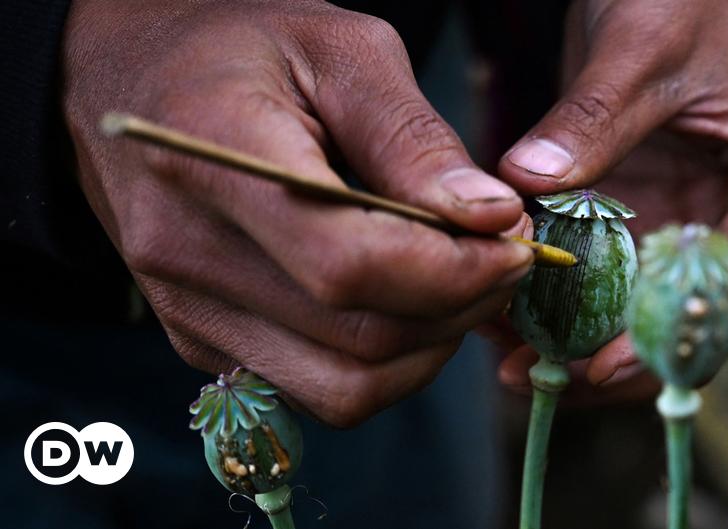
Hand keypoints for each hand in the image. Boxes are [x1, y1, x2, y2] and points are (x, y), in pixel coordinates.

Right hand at [63, 0, 531, 426]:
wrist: (132, 80)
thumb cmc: (243, 49)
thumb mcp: (341, 52)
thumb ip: (413, 140)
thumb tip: (492, 219)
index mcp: (213, 156)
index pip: (348, 265)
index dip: (454, 271)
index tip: (515, 243)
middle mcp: (186, 252)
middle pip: (359, 339)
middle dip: (460, 308)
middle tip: (504, 257)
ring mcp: (187, 310)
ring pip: (345, 388)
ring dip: (430, 348)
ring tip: (459, 283)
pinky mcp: (201, 340)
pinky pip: (317, 391)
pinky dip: (384, 364)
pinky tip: (404, 303)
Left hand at [494, 0, 727, 401]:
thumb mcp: (641, 46)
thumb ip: (594, 116)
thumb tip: (530, 182)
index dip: (671, 333)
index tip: (600, 364)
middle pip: (689, 317)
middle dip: (613, 358)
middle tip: (534, 377)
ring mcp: (692, 226)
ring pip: (642, 313)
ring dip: (578, 343)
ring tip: (508, 361)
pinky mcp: (646, 222)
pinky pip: (606, 280)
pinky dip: (560, 302)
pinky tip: (504, 319)